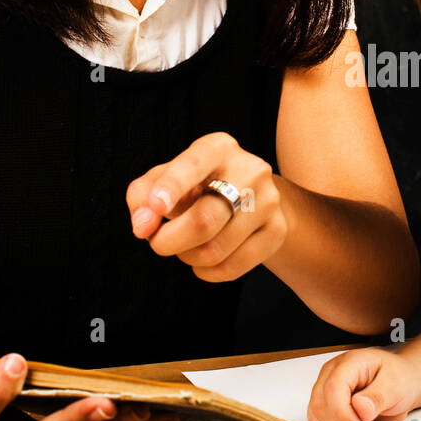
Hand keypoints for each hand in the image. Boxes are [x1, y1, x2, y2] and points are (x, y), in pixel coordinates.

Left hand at [126, 131, 285, 281]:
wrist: (248, 197)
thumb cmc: (198, 186)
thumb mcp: (165, 180)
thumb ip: (142, 196)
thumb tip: (143, 225)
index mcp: (218, 147)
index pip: (192, 166)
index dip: (172, 187)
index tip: (156, 208)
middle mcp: (250, 169)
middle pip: (203, 221)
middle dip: (168, 241)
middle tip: (157, 243)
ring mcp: (269, 201)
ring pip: (215, 250)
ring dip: (188, 257)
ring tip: (186, 247)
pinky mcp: (277, 230)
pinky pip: (233, 268)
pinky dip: (207, 272)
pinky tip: (204, 261)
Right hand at [307, 347, 420, 420]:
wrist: (401, 383)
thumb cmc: (399, 379)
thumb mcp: (397, 384)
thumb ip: (378, 396)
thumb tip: (360, 408)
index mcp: (349, 363)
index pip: (333, 387)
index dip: (341, 413)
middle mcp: (331, 375)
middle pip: (320, 405)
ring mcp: (325, 391)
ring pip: (317, 419)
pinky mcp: (325, 408)